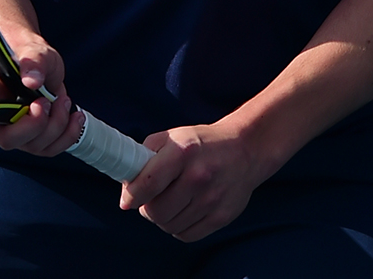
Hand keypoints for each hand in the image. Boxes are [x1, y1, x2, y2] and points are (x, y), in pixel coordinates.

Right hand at [0, 33, 82, 156]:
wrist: (41, 64)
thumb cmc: (28, 55)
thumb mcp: (32, 51)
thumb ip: (31, 61)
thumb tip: (32, 80)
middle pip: (7, 140)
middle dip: (33, 124)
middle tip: (45, 102)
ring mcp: (18, 132)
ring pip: (34, 146)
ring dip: (56, 123)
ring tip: (62, 99)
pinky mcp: (36, 138)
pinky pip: (51, 149)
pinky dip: (68, 134)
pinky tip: (75, 117)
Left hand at [119, 122, 274, 241]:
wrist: (245, 150)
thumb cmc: (202, 144)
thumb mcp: (173, 137)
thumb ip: (145, 156)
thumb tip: (127, 188)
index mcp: (183, 151)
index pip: (147, 183)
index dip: (132, 196)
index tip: (128, 200)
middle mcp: (198, 176)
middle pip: (156, 211)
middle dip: (148, 208)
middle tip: (152, 199)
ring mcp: (212, 198)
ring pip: (169, 226)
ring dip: (163, 218)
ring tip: (171, 202)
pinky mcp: (221, 216)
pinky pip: (186, 235)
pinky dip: (179, 227)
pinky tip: (185, 211)